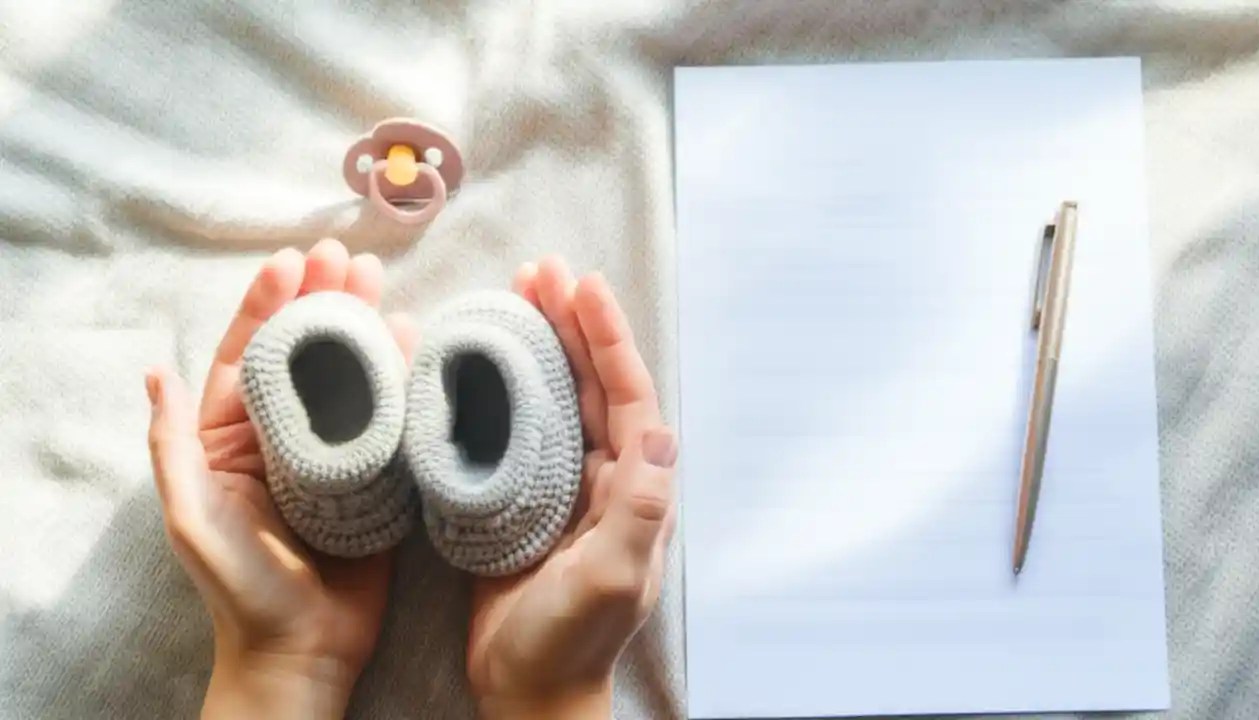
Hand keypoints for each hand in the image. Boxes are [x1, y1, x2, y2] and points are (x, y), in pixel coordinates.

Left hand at [145, 239, 417, 719]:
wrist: (303, 650)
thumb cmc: (239, 587)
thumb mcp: (191, 516)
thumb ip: (173, 446)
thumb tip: (158, 372)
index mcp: (233, 438)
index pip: (248, 355)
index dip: (267, 305)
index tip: (292, 262)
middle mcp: (285, 435)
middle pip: (304, 352)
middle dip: (323, 301)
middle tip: (348, 258)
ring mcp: (335, 451)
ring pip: (349, 373)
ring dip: (364, 326)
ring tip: (381, 282)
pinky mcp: (377, 474)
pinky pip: (390, 414)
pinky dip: (403, 375)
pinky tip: (414, 339)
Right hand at [467, 258, 677, 719]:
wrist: (527, 690)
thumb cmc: (570, 641)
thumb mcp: (610, 576)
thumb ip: (639, 508)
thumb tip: (664, 434)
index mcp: (634, 487)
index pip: (629, 395)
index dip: (608, 337)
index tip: (582, 285)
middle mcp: (606, 477)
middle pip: (593, 382)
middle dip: (571, 324)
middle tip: (539, 272)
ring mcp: (563, 485)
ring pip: (556, 396)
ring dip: (540, 345)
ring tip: (514, 296)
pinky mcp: (520, 498)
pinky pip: (516, 426)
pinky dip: (502, 387)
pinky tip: (480, 362)